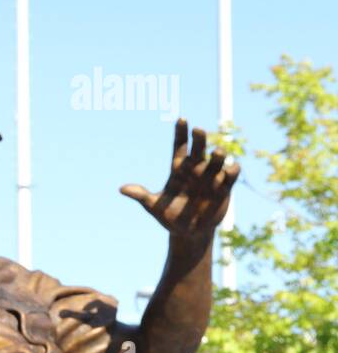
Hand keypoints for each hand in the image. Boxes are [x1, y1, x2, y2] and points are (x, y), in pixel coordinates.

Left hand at [120, 119, 239, 243]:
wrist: (188, 233)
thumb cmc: (169, 217)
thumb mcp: (154, 207)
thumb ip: (141, 196)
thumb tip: (121, 189)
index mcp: (179, 169)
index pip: (180, 146)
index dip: (180, 133)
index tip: (181, 120)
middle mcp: (196, 168)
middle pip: (199, 148)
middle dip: (199, 138)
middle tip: (198, 130)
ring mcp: (211, 176)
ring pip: (217, 159)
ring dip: (217, 155)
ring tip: (216, 153)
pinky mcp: (225, 186)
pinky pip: (231, 174)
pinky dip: (232, 170)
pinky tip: (230, 170)